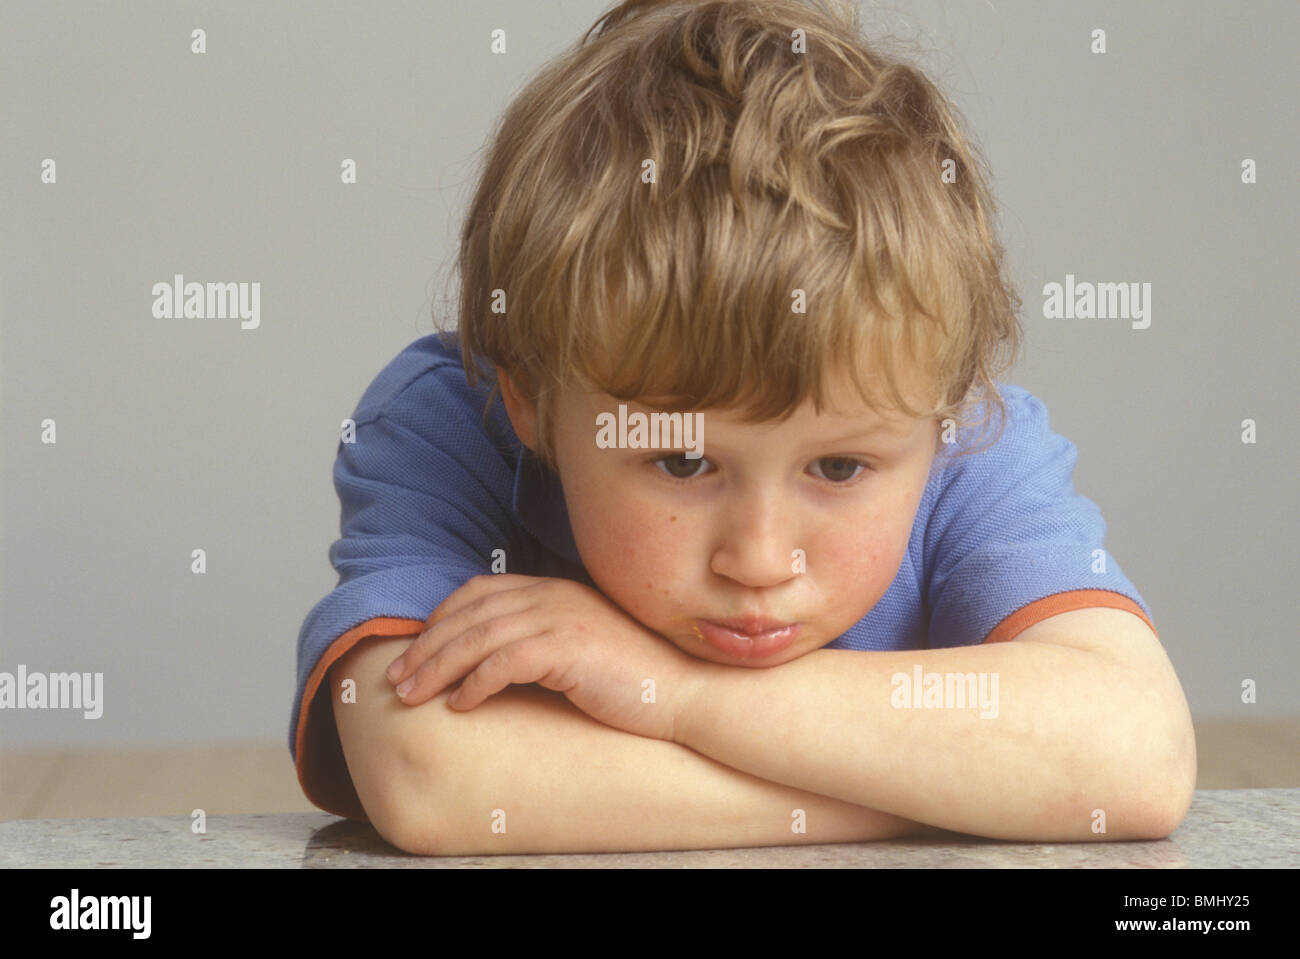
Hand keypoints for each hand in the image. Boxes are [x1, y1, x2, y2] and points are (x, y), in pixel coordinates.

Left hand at [384, 574, 705, 742]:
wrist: (684, 688)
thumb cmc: (633, 674)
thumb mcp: (580, 644)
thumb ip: (542, 637)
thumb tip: (495, 659)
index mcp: (553, 588)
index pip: (479, 591)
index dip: (441, 617)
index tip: (416, 647)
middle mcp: (552, 595)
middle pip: (468, 614)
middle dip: (425, 646)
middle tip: (397, 677)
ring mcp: (559, 618)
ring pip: (477, 638)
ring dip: (437, 668)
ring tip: (413, 695)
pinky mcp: (567, 648)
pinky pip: (504, 663)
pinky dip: (475, 684)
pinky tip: (461, 705)